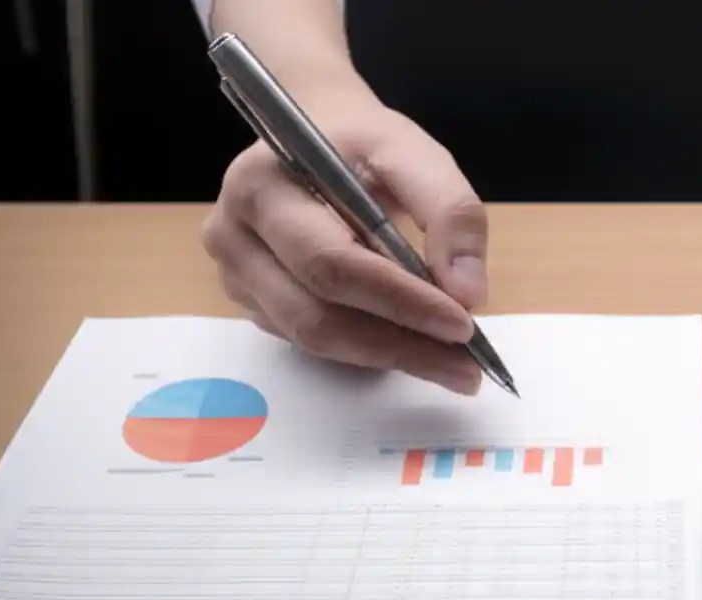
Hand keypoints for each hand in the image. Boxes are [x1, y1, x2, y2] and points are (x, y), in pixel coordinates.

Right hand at [201, 92, 488, 394]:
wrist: (315, 132)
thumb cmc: (363, 143)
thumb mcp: (415, 153)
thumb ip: (451, 213)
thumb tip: (468, 294)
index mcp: (263, 185)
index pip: (332, 262)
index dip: (400, 300)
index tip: (462, 325)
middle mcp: (233, 234)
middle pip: (316, 314)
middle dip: (399, 345)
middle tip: (465, 365)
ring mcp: (236, 273)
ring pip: (313, 338)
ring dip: (388, 355)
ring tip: (450, 362)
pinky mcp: (251, 300)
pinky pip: (309, 340)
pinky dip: (366, 348)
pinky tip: (411, 341)